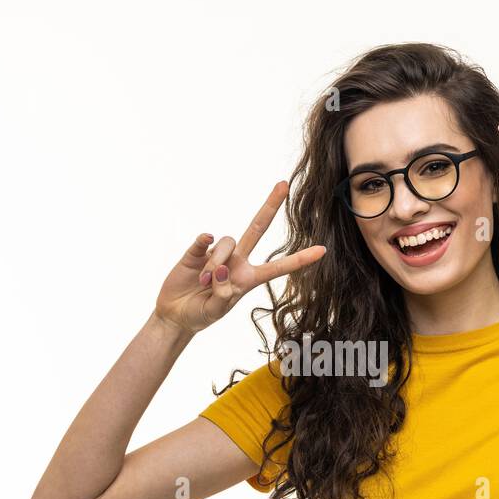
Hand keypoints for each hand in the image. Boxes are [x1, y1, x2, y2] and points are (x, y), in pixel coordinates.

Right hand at [152, 180, 325, 335]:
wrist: (175, 313)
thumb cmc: (200, 314)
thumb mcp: (214, 312)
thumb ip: (221, 295)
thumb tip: (220, 269)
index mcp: (248, 279)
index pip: (278, 267)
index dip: (300, 259)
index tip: (322, 250)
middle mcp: (237, 262)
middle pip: (256, 229)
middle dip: (270, 207)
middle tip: (283, 184)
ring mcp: (217, 254)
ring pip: (226, 243)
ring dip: (215, 263)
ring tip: (204, 281)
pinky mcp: (197, 251)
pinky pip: (205, 239)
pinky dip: (204, 242)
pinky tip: (203, 246)